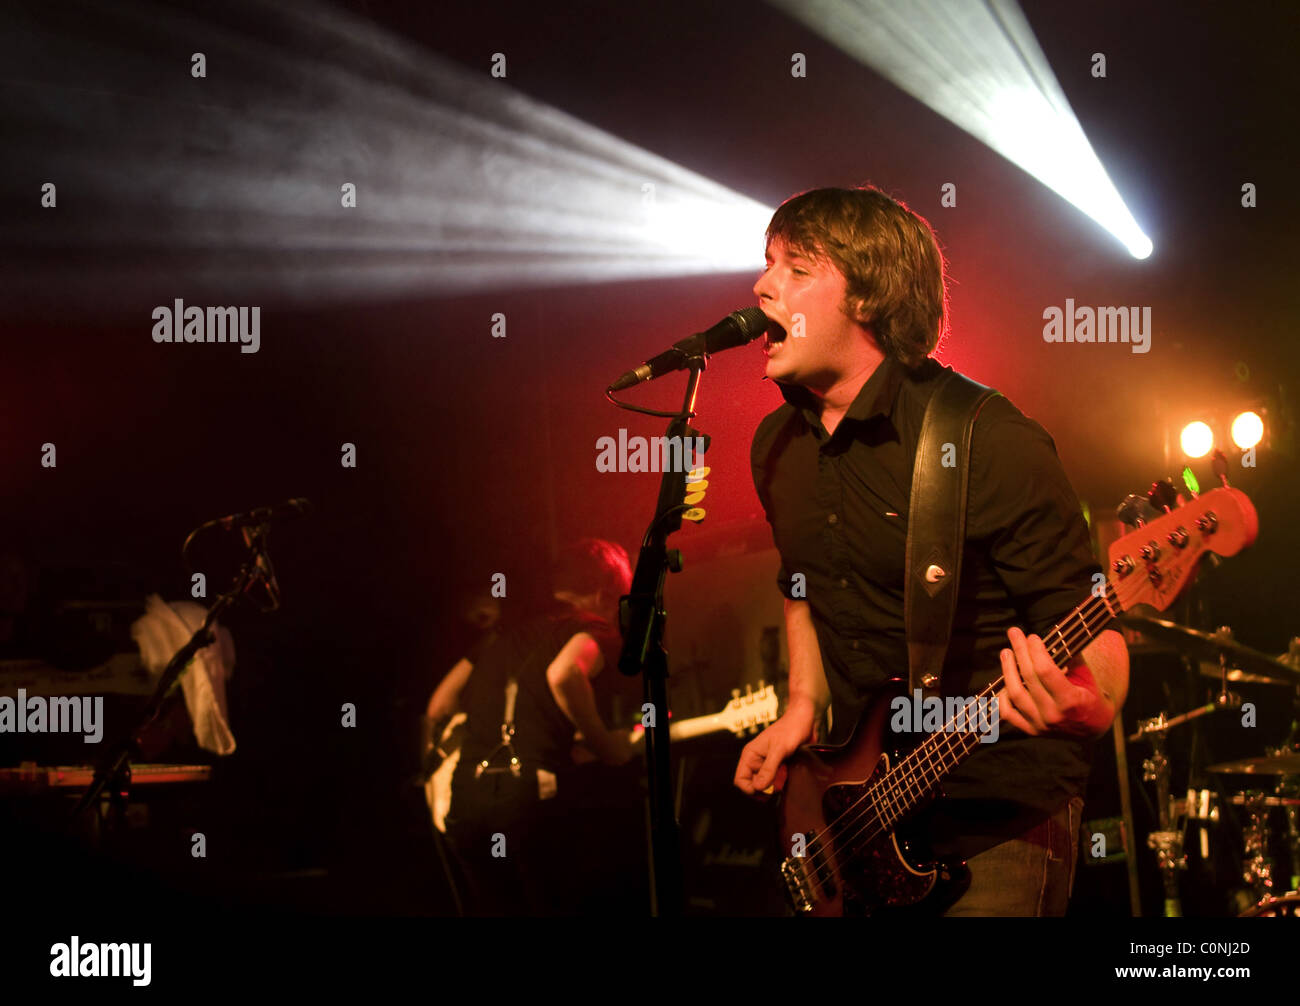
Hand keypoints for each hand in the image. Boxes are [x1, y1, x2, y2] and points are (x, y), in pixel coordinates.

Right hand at [733, 701, 815, 796]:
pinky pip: (775, 780)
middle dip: (763, 790)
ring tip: (783, 781)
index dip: (749, 789)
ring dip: (773, 787)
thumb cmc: (790, 729)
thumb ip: (768, 769)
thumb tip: (758, 787)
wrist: (804, 720)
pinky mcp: (778, 766)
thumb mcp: (779, 750)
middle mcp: (757, 760)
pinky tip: (788, 778)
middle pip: (752, 785)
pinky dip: (781, 783)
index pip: (740, 779)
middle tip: (776, 788)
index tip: (763, 791)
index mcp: (750, 754)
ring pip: (764, 784)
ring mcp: (767, 764)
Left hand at [998, 626, 1112, 738]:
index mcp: (1071, 701)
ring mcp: (1040, 725)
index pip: (1045, 671)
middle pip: (1029, 678)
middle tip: (1014, 633)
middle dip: (1020, 651)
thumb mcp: (1086, 676)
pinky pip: (1008, 713)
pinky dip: (1002, 697)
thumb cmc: (1090, 696)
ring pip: (1015, 694)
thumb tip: (1052, 636)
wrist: (1093, 728)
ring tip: (1006, 652)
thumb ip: (1071, 657)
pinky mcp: (1031, 730)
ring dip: (1008, 670)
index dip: (1036, 651)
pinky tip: (1004, 681)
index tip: (1032, 637)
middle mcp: (1054, 715)